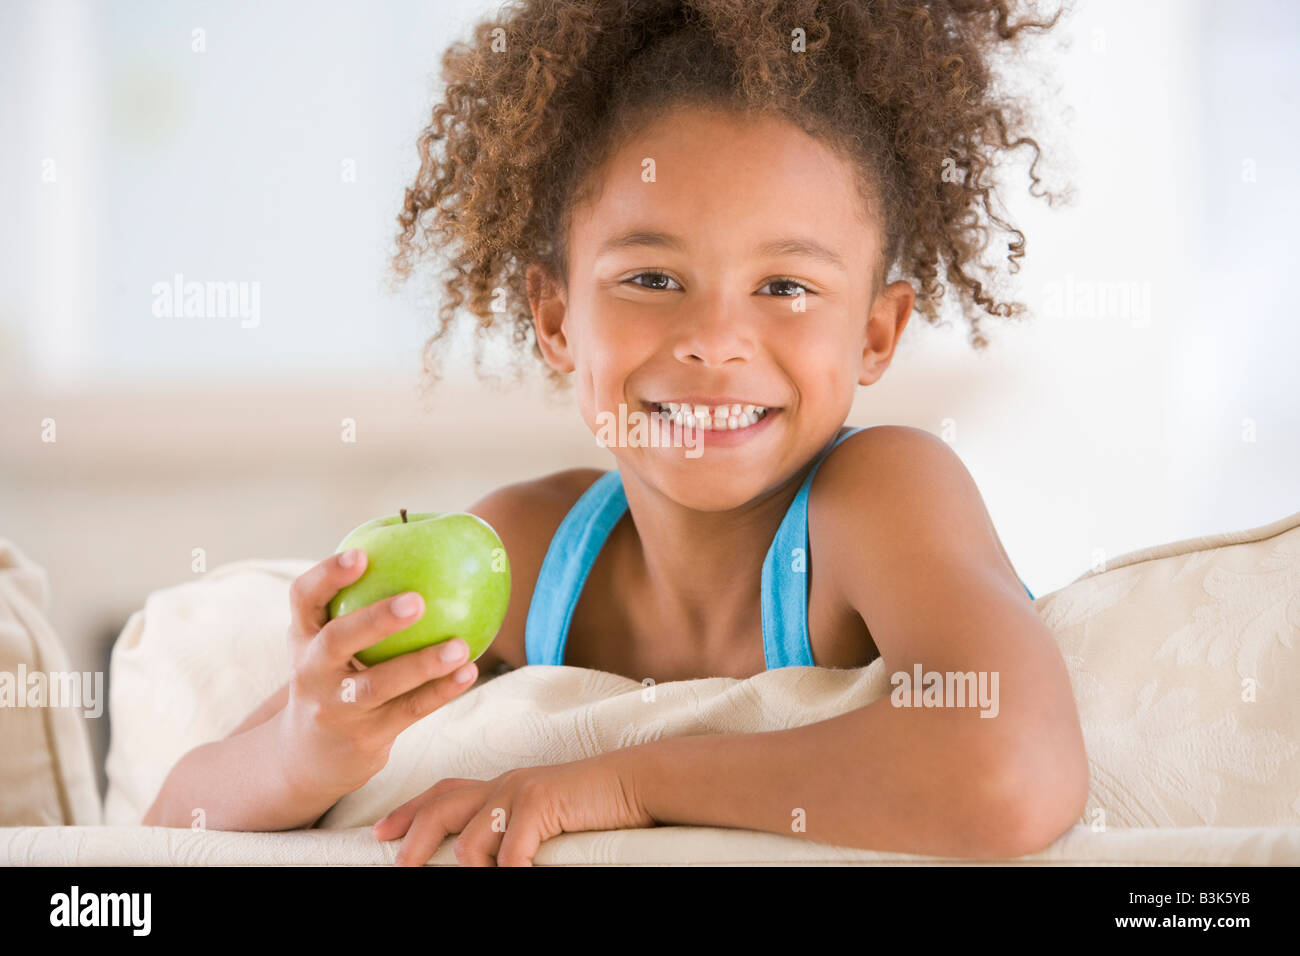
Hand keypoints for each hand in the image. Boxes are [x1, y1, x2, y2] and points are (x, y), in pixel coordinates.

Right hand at [276, 549, 480, 802]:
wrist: (309, 757)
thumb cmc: (337, 675)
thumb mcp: (331, 643)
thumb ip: (363, 603)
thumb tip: (430, 546)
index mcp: (303, 637)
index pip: (303, 598)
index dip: (327, 575)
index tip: (360, 555)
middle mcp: (312, 672)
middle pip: (336, 642)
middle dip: (374, 621)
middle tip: (416, 601)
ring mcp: (337, 708)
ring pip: (377, 686)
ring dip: (421, 665)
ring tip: (460, 646)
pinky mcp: (365, 737)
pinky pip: (409, 711)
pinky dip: (440, 692)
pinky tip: (469, 672)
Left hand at [371, 752, 657, 865]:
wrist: (632, 783)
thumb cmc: (592, 806)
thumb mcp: (541, 817)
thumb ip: (511, 831)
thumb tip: (483, 859)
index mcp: (500, 787)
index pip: (443, 793)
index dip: (408, 810)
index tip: (380, 832)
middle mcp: (503, 784)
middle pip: (441, 807)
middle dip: (414, 839)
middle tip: (400, 865)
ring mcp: (520, 791)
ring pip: (472, 839)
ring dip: (473, 870)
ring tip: (488, 879)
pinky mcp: (540, 803)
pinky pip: (511, 851)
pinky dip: (510, 871)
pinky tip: (518, 876)